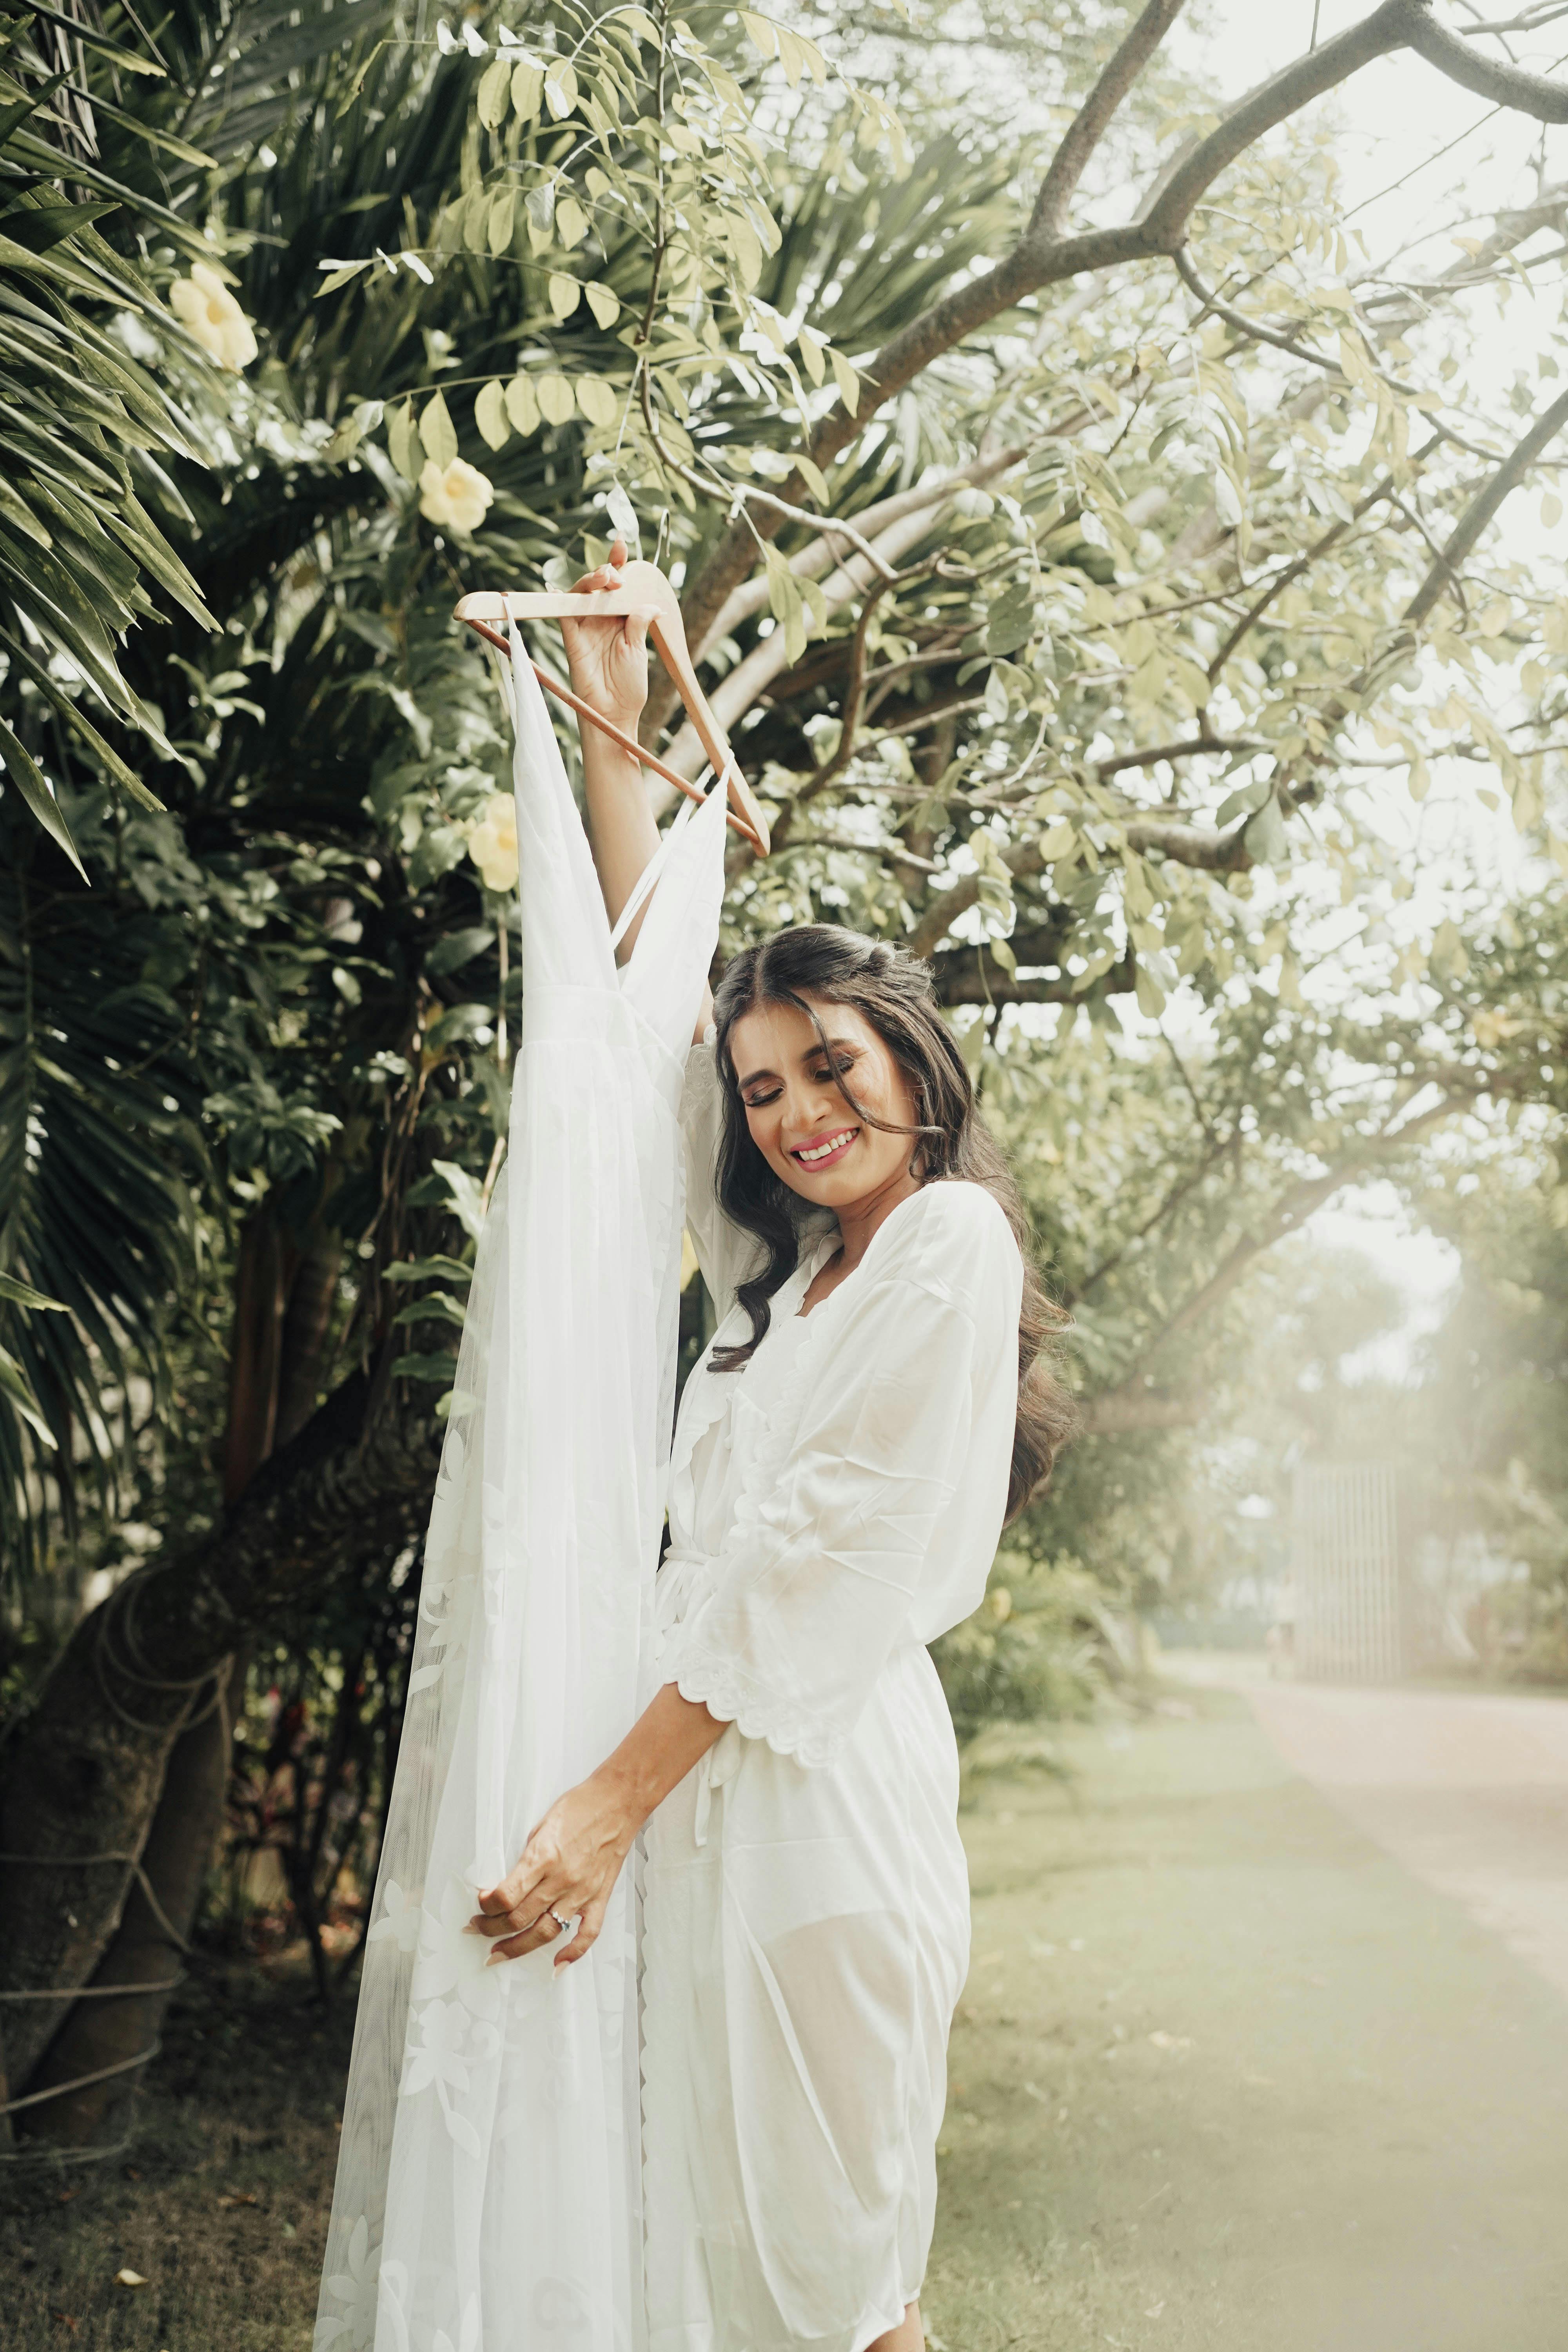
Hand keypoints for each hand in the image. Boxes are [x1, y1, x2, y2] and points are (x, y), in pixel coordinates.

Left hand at [470, 1766, 642, 1968]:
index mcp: (544, 1857)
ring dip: (517, 1947)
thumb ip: (527, 1859)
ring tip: (498, 1953)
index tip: (480, 1904)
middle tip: (478, 1929)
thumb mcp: (541, 1825)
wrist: (618, 1801)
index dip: (486, 1906)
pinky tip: (556, 1964)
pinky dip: (571, 1953)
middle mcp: (561, 1879)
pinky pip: (586, 1934)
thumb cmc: (580, 1806)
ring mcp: (582, 1892)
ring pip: (544, 1932)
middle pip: (519, 1918)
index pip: (506, 1895)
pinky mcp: (599, 1897)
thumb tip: (509, 1884)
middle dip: (491, 1928)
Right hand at [558, 536, 648, 735]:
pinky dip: (567, 598)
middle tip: (617, 575)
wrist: (614, 713)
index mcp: (621, 618)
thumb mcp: (639, 651)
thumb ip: (639, 624)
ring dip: (590, 580)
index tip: (621, 546)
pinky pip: (564, 612)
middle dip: (606, 570)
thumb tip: (650, 603)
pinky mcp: (571, 637)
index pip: (618, 586)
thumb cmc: (629, 686)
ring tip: (606, 578)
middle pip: (598, 584)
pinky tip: (578, 591)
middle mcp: (601, 618)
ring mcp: (585, 626)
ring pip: (580, 592)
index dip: (618, 564)